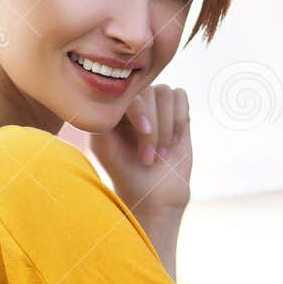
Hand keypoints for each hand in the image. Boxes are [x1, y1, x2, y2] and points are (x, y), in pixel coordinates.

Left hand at [87, 83, 191, 215]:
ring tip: (160, 153)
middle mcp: (133, 102)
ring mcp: (155, 104)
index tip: (145, 132)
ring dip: (167, 126)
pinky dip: (179, 119)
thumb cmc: (125, 172)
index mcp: (113, 107)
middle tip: (149, 157)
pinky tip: (173, 141)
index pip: (126, 91)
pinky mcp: (175, 110)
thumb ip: (102, 118)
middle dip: (155, 127)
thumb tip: (108, 92)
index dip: (139, 109)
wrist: (154, 193)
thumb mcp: (103, 147)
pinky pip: (180, 96)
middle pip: (150, 91)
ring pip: (166, 93)